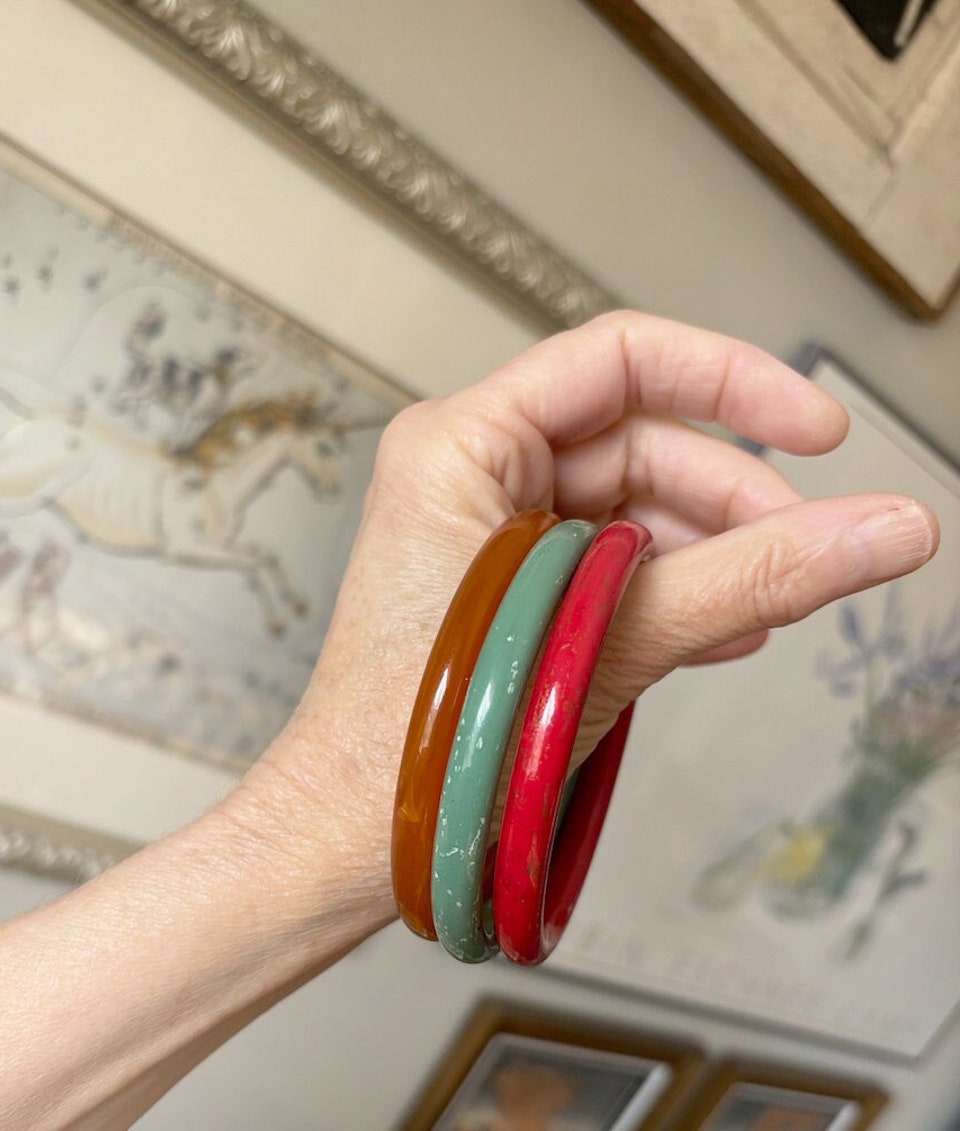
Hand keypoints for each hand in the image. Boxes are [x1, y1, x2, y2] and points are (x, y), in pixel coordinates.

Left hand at [231, 312, 938, 908]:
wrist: (354, 840)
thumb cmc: (421, 737)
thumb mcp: (608, 639)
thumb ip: (751, 576)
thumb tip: (881, 528)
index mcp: (460, 445)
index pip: (619, 360)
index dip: (731, 381)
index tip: (818, 430)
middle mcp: (471, 475)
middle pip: (638, 442)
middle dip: (730, 498)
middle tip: (803, 552)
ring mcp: (490, 534)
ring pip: (634, 511)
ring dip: (710, 556)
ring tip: (762, 610)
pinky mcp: (513, 591)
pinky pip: (612, 565)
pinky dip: (673, 593)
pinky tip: (721, 633)